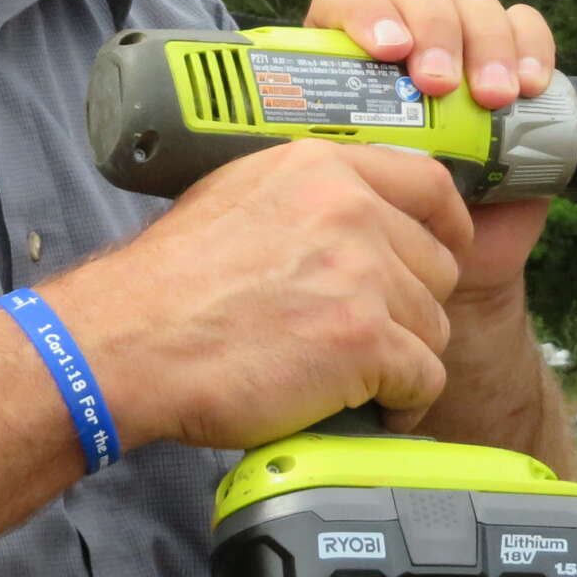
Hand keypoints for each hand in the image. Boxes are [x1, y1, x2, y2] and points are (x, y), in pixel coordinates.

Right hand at [55, 139, 473, 448]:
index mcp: (320, 168)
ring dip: (403, 358)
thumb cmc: (168, 283)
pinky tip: (368, 408)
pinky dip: (403, 402)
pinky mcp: (364, 340)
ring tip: (356, 377)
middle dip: (411, 306)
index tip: (445, 250)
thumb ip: (306, 196)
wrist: (129, 341)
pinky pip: (425, 377)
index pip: (429, 182)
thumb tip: (357, 214)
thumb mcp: (236, 197)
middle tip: (368, 334)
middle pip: (437, 264)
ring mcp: (361, 274)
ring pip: (434, 325)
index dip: (448, 225)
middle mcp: (350, 209)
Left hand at [304, 0, 557, 300]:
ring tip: (493, 98)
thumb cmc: (385, 225)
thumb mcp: (347, 192)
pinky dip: (532, 46)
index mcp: (347, 58)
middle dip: (433, 28)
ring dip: (486, 41)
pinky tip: (530, 87)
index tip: (386, 52)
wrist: (450, 264)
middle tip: (439, 86)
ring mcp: (461, 48)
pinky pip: (525, 26)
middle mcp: (404, 41)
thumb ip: (330, 159)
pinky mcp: (512, 64)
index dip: (365, 12)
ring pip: (472, 2)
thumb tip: (314, 140)